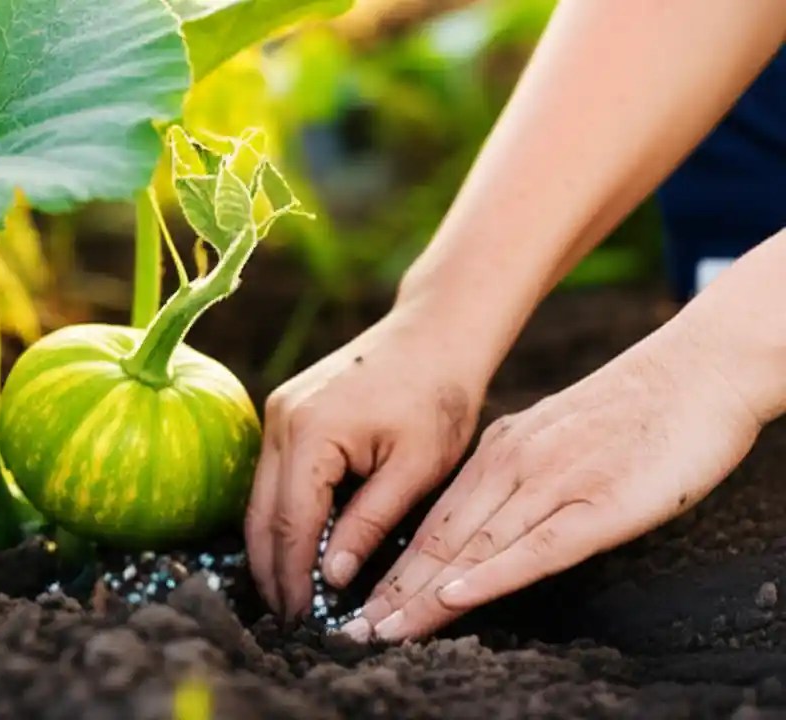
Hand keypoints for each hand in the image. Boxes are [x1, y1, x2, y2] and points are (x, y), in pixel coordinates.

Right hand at [245, 307, 490, 617]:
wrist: (435, 333)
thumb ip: (370, 523)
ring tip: (288, 594)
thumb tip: (332, 578)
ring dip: (271, 546)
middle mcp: (280, 420)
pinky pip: (271, 475)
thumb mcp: (416, 468)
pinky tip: (295, 545)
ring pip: (259, 496)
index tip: (303, 621)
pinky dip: (280, 514)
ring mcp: (277, 412)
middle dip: (272, 571)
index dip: (294, 577)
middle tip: (286, 621)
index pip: (291, 523)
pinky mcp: (284, 411)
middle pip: (261, 514)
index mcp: (311, 434)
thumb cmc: (438, 396)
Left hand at [344, 318, 763, 642]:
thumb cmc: (632, 414)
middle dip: (394, 592)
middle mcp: (514, 468)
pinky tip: (458, 596)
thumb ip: (516, 477)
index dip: (395, 570)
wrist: (694, 372)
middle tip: (355, 629)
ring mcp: (553, 485)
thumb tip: (483, 520)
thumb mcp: (552, 439)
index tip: (363, 605)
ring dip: (424, 594)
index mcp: (500, 453)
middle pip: (440, 541)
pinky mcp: (599, 504)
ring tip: (385, 628)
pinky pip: (537, 546)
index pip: (434, 523)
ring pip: (474, 548)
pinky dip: (493, 573)